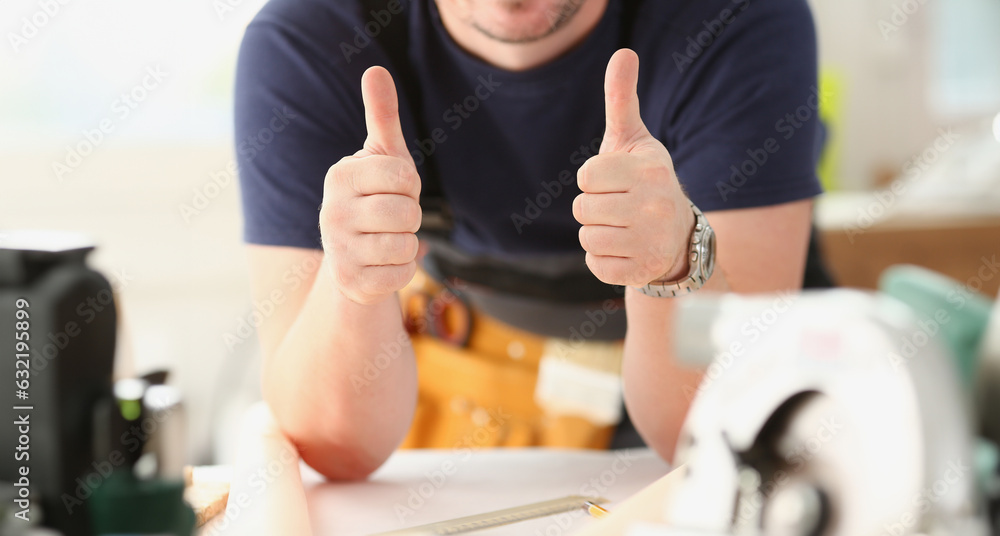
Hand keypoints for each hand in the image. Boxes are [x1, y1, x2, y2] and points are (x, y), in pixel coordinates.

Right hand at [320, 66, 420, 304]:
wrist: (354, 257)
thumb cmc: (375, 196)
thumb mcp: (381, 157)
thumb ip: (381, 115)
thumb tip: (375, 69)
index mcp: (340, 175)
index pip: (405, 175)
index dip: (411, 184)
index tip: (394, 189)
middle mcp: (331, 212)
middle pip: (407, 212)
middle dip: (411, 216)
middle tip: (393, 218)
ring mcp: (338, 250)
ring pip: (407, 244)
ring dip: (408, 243)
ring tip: (387, 239)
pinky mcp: (351, 282)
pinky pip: (405, 273)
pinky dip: (404, 270)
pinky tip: (383, 265)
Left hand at [573, 49, 694, 286]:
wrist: (678, 237)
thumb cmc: (644, 181)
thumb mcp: (634, 140)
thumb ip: (622, 99)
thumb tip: (623, 52)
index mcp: (651, 170)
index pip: (586, 176)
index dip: (593, 179)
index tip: (615, 181)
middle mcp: (655, 206)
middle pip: (582, 208)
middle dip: (593, 207)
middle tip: (619, 207)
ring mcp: (650, 242)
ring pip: (586, 237)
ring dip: (597, 233)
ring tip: (623, 228)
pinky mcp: (641, 271)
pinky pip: (595, 264)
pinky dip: (603, 259)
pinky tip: (625, 249)